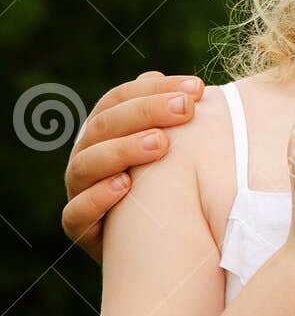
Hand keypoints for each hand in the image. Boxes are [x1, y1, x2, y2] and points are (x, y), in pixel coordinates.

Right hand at [63, 71, 204, 261]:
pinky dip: (98, 197)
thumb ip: (165, 113)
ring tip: (160, 144)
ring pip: (87, 164)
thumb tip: (154, 73)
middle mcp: (86, 155)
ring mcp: (79, 190)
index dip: (154, 90)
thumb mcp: (171, 147)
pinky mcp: (80, 228)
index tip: (196, 89)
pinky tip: (126, 185)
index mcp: (104, 130)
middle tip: (184, 109)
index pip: (119, 98)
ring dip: (123, 150)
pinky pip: (76, 212)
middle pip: (103, 125)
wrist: (157, 243)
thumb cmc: (168, 183)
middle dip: (145, 112)